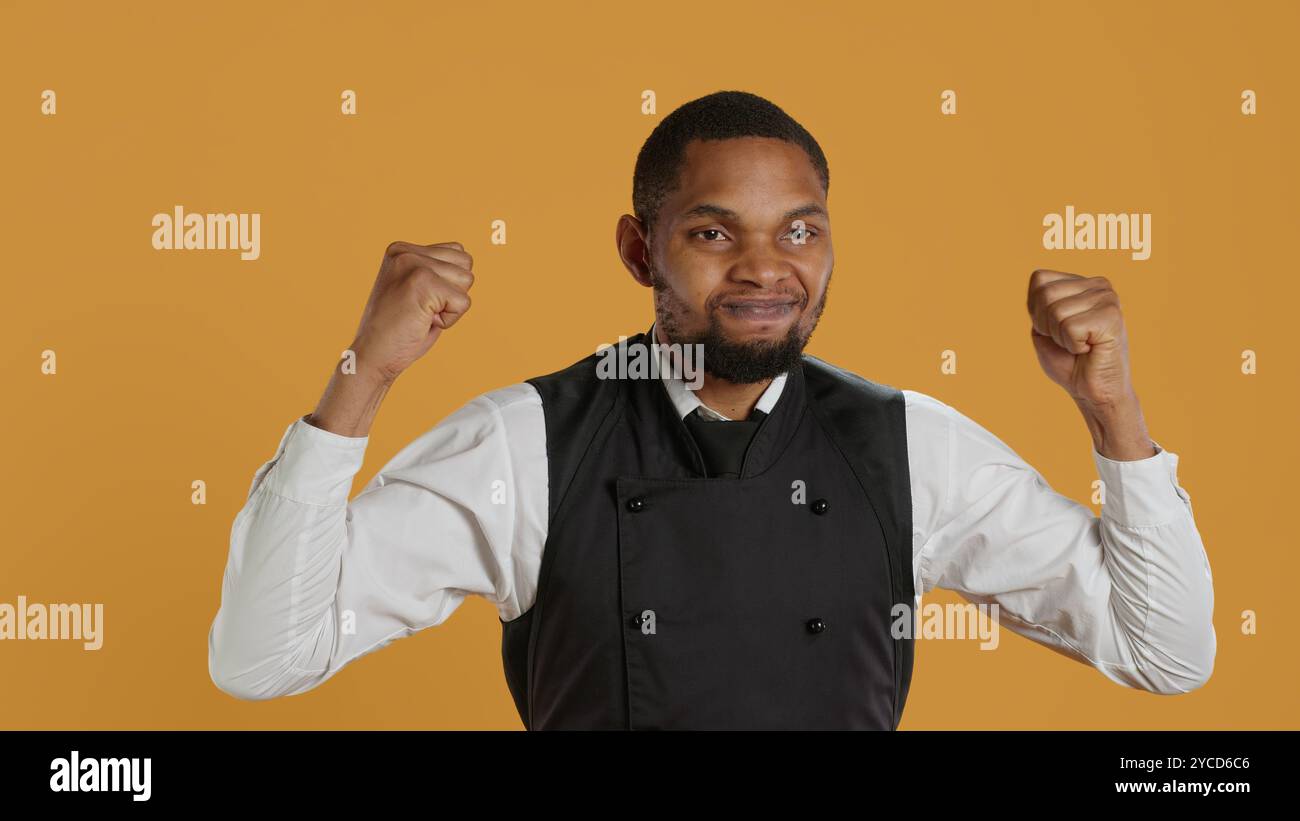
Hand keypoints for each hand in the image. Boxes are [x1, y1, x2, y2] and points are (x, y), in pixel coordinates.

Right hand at [351, 240, 474, 383]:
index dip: (449, 285)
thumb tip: (466, 258)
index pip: (458, 254)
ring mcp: (412, 264)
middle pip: (465, 263)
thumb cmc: (399, 329)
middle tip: (422, 310)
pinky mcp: (421, 282)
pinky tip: (422, 323)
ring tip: (421, 315)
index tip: (420, 300)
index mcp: (402, 250)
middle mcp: (405, 252)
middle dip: (452, 293)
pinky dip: (449, 320)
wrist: (372, 356)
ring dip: (450, 306)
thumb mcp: (417, 289)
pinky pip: (463, 302)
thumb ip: (436, 270)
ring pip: (466, 280)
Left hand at [1027, 269, 1153, 459]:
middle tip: (1067, 341)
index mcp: (1082, 283)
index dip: (1036, 310)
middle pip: (1044, 294)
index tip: (1054, 329)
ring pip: (1056, 312)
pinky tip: (1089, 350)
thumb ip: (1038, 303)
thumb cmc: (1069, 362)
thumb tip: (1037, 278)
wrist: (1093, 392)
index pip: (1039, 279)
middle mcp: (1098, 284)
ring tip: (1080, 346)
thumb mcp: (1043, 328)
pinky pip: (1070, 327)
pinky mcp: (1112, 317)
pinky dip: (1072, 345)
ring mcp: (1108, 298)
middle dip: (1046, 325)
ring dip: (1060, 337)